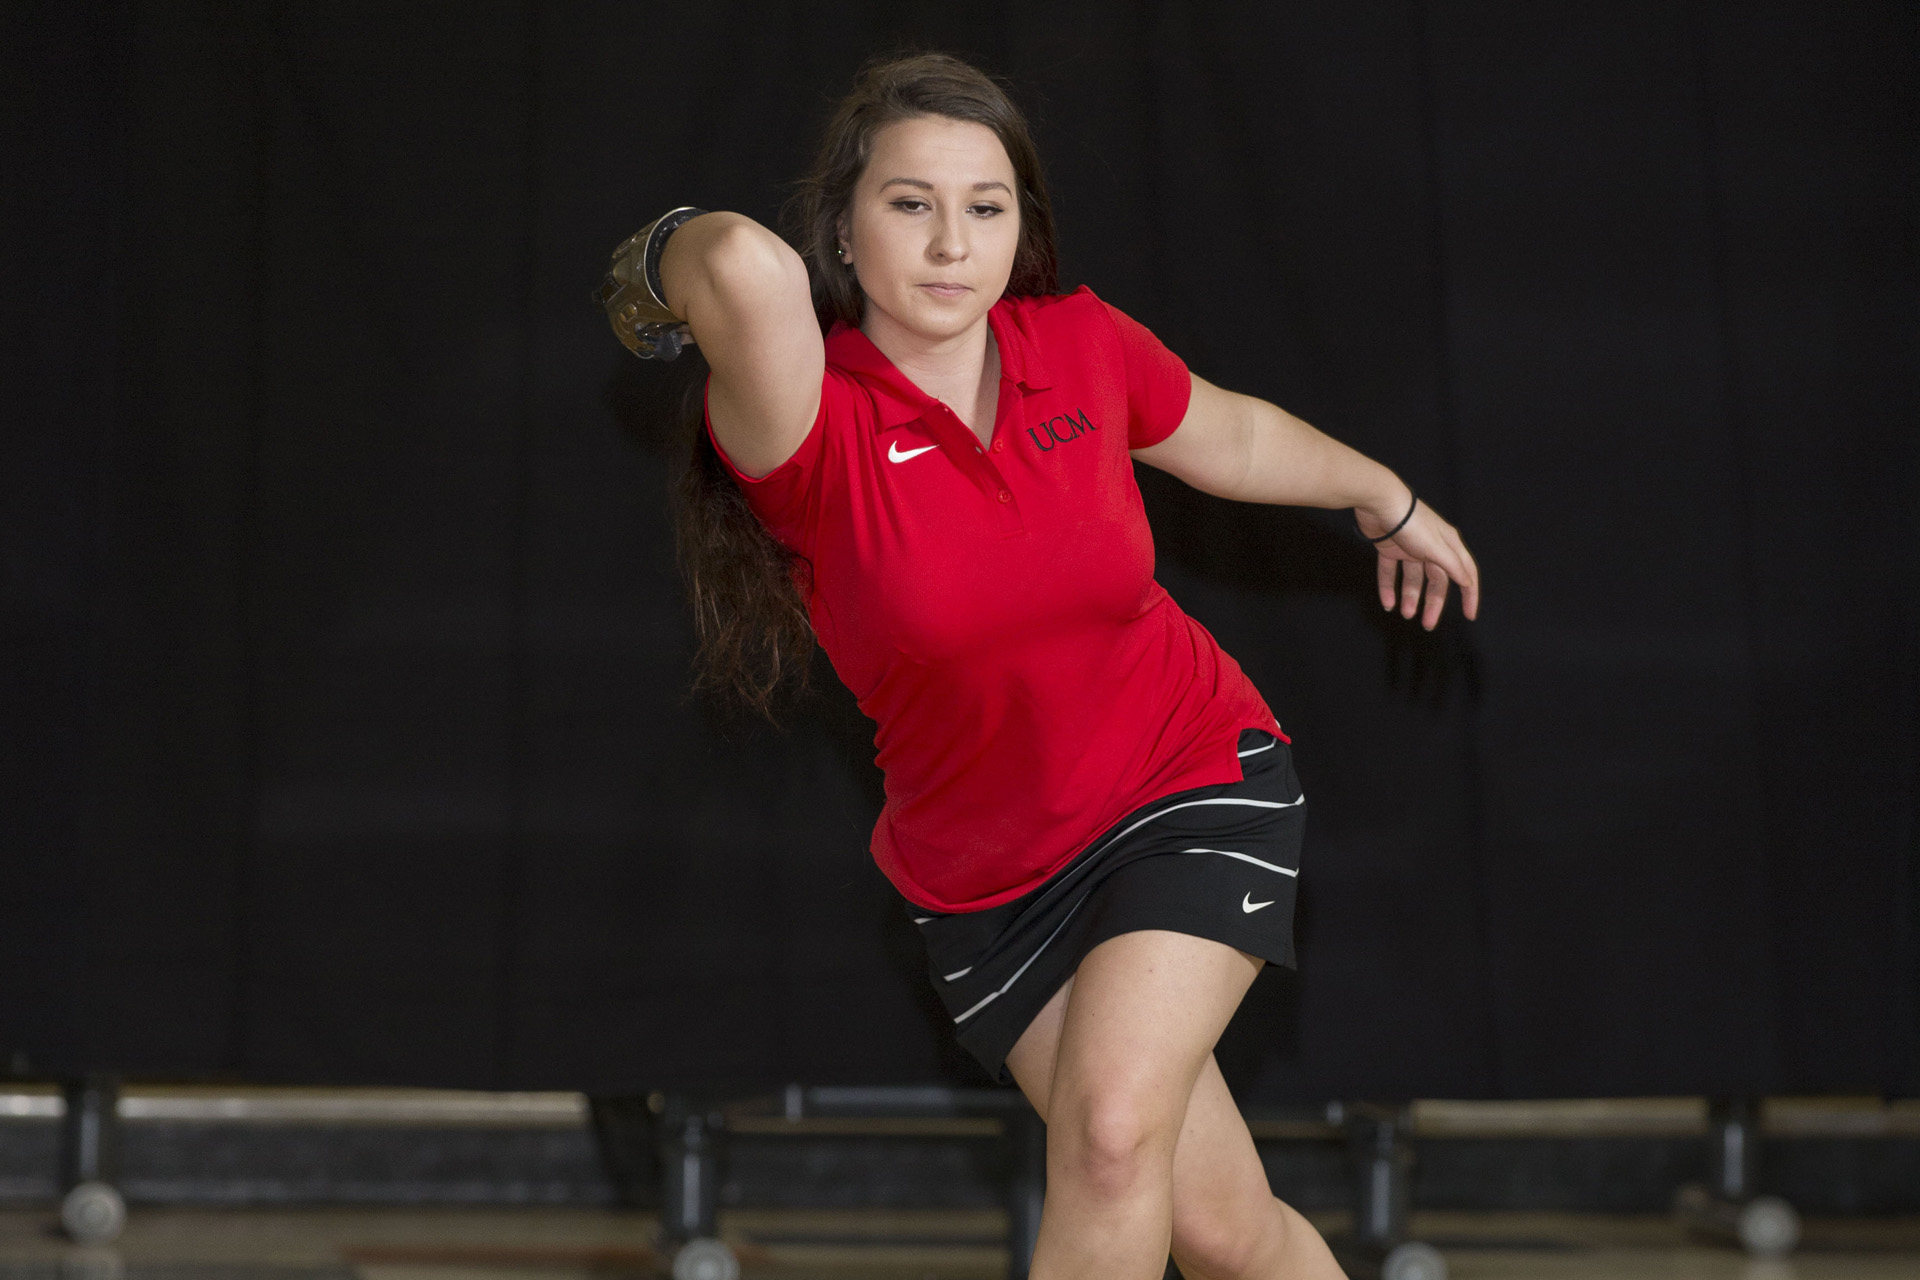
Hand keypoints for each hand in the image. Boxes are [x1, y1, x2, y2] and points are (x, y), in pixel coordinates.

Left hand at [1354, 494, 1479, 628]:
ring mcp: (1409, 547)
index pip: (1465, 573)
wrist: (1379, 501)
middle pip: (1436, 581)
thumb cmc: (1411, 523)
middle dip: (1433, 603)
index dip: (1469, 595)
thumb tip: (1468, 582)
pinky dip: (1388, 587)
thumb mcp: (1435, 547)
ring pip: (1412, 578)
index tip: (1470, 616)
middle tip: (1427, 625)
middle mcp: (1431, 547)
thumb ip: (1452, 566)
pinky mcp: (1388, 547)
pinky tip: (1387, 604)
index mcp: (1448, 545)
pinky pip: (1390, 572)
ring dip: (1410, 597)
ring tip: (1405, 615)